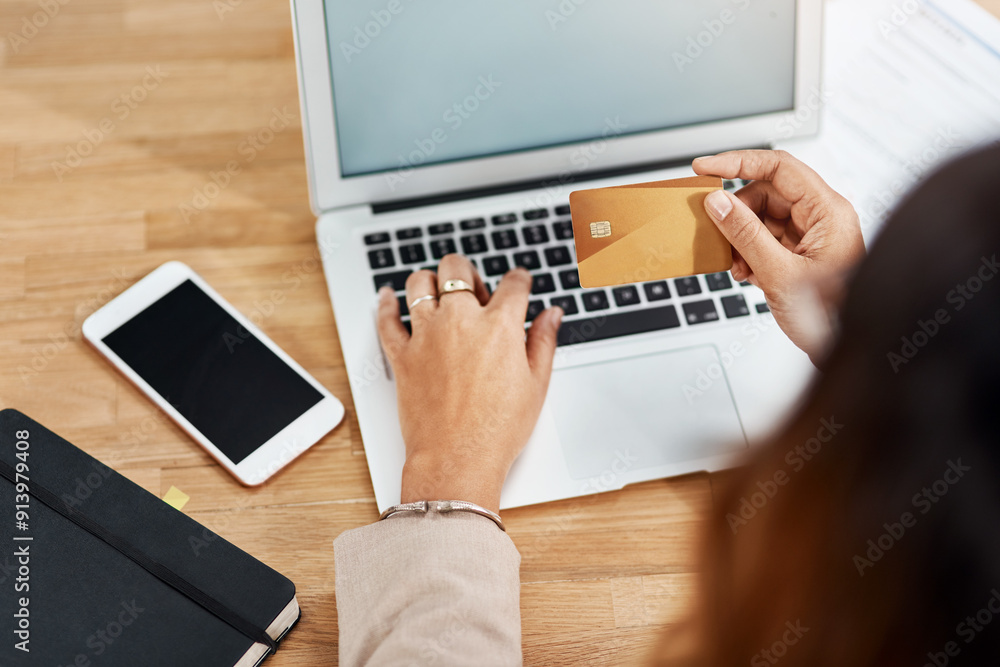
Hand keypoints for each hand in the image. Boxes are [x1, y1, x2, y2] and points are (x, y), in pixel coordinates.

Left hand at [376, 254, 563, 513]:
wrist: (457, 459)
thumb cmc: (497, 430)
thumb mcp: (536, 384)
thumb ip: (543, 341)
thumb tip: (552, 315)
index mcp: (499, 326)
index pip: (513, 284)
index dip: (519, 279)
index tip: (519, 281)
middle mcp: (460, 321)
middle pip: (458, 270)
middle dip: (468, 272)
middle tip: (474, 287)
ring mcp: (426, 336)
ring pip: (419, 283)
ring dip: (429, 280)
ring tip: (436, 288)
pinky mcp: (402, 355)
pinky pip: (386, 319)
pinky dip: (385, 304)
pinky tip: (389, 298)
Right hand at [692, 150, 865, 362]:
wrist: (844, 350)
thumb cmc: (831, 317)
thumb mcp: (779, 273)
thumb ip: (745, 234)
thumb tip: (718, 202)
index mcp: (827, 211)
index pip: (779, 168)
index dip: (739, 162)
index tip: (705, 167)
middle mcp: (822, 218)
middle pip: (766, 194)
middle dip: (737, 214)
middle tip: (715, 231)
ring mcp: (811, 236)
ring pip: (762, 218)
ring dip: (741, 239)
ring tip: (736, 265)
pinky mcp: (800, 255)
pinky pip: (766, 240)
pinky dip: (749, 253)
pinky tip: (747, 274)